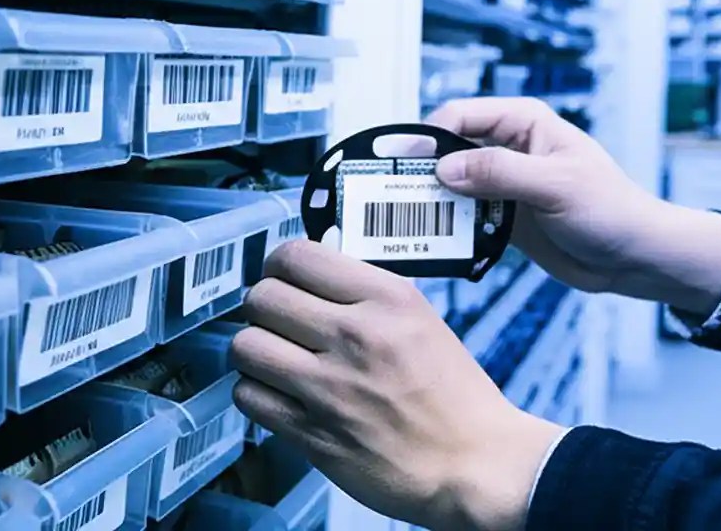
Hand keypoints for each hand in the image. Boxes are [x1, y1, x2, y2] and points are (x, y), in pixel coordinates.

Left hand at [231, 240, 563, 530]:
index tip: (282, 279)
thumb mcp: (420, 321)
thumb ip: (365, 296)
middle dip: (264, 308)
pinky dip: (256, 393)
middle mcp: (356, 334)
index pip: (296, 255)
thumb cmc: (452, 395)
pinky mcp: (312, 433)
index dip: (278, 266)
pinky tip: (278, 395)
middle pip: (262, 296)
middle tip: (278, 323)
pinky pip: (247, 396)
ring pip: (246, 345)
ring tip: (275, 360)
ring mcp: (330, 386)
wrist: (474, 463)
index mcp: (388, 298)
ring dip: (255, 351)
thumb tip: (309, 279)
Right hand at [427, 97, 720, 315]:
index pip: (461, 116)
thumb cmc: (611, 210)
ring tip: (403, 219)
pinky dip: (447, 226)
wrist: (635, 257)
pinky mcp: (503, 217)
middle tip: (393, 192)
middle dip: (422, 169)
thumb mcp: (555, 186)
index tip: (404, 162)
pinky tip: (432, 238)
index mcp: (524, 122)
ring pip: (452, 185)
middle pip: (449, 150)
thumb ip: (500, 173)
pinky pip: (464, 216)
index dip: (429, 136)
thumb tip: (445, 167)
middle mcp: (509, 148)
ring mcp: (504, 183)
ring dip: (431, 201)